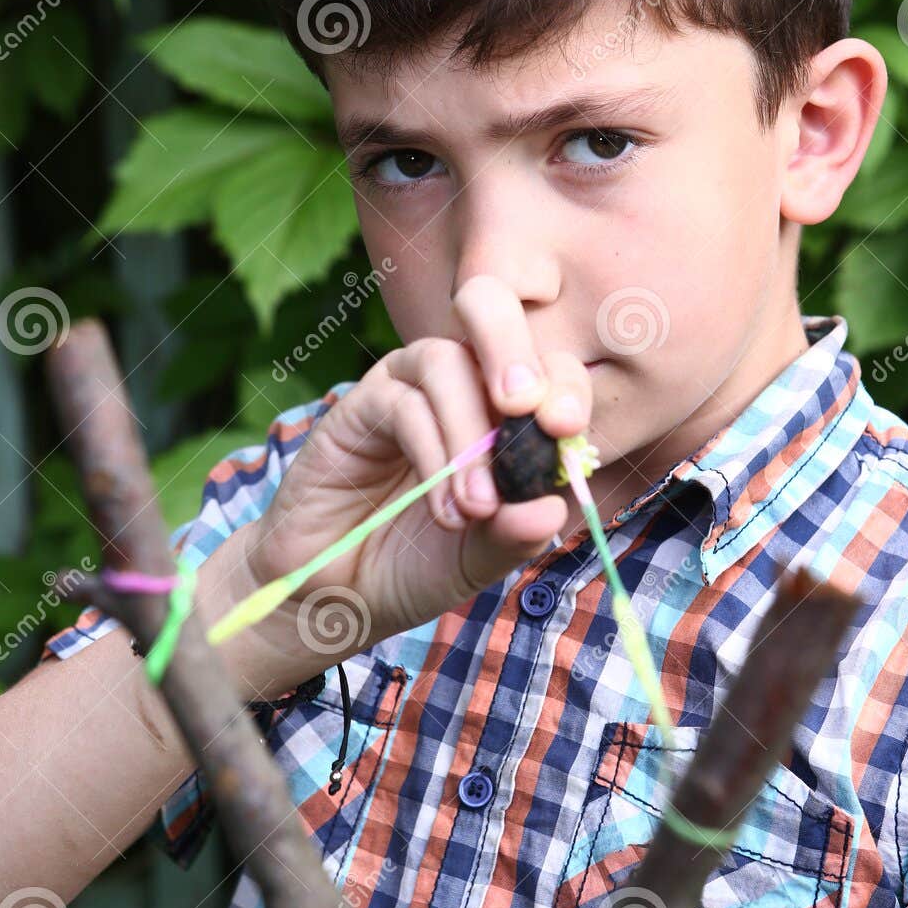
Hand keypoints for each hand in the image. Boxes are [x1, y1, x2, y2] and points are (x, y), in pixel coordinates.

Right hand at [237, 276, 592, 693]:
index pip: (545, 367)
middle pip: (490, 314)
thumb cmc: (416, 564)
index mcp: (499, 408)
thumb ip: (515, 535)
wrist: (337, 592)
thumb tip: (555, 507)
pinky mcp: (357, 406)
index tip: (569, 433)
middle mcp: (455, 383)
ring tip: (478, 504)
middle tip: (538, 415)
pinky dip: (433, 453)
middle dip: (519, 354)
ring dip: (471, 433)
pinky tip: (444, 509)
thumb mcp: (479, 559)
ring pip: (445, 360)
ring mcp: (404, 389)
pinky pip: (402, 403)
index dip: (566, 386)